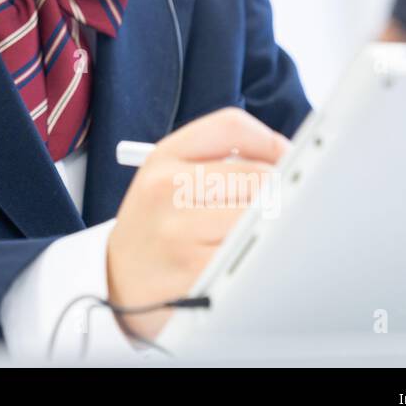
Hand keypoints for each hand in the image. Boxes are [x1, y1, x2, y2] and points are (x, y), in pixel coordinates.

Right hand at [106, 106, 287, 340]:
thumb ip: (220, 159)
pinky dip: (259, 254)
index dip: (269, 141)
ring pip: (258, 215)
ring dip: (270, 225)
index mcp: (163, 157)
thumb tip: (287, 156)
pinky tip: (244, 258)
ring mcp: (178, 229)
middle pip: (256, 175)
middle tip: (277, 205)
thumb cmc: (159, 224)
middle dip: (278, 191)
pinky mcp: (194, 269)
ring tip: (255, 233)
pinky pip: (250, 252)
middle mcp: (165, 187)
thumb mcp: (169, 177)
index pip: (231, 127)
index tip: (284, 158)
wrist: (119, 278)